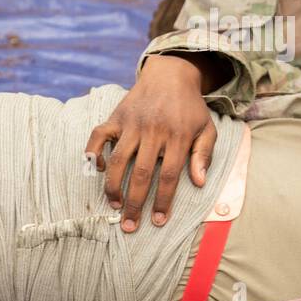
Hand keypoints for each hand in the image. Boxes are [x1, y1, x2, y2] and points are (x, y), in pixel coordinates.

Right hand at [84, 55, 217, 232]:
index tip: (158, 221)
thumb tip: (199, 182)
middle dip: (135, 203)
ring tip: (114, 205)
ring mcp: (132, 123)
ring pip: (118, 159)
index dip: (163, 200)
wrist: (170, 75)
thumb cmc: (190, 108)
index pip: (169, 175)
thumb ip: (204, 155)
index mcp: (178, 136)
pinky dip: (93, 153)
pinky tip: (97, 170)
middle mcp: (154, 130)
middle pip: (142, 173)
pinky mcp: (117, 116)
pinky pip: (98, 136)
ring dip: (113, 186)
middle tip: (130, 225)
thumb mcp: (207, 129)